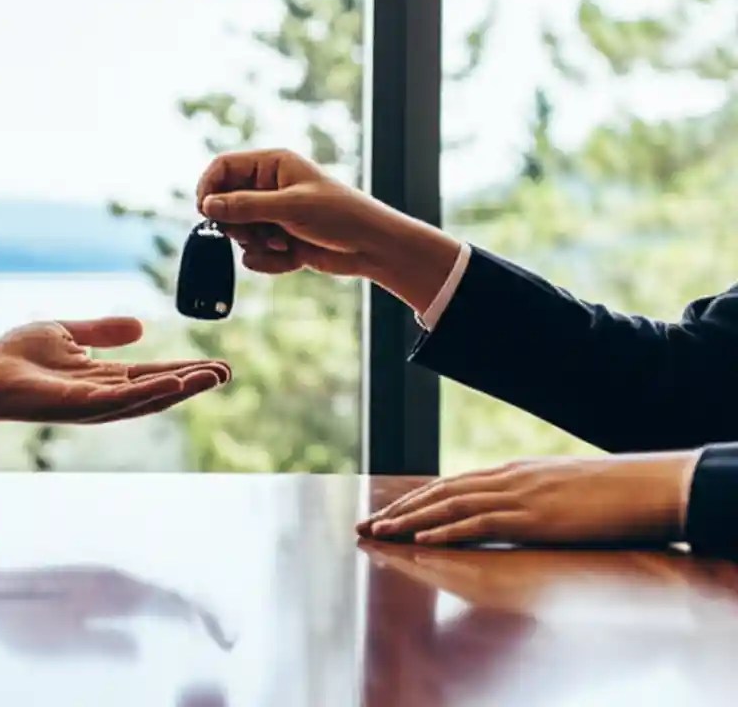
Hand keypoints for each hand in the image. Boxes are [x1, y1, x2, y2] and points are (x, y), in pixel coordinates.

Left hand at [0, 317, 229, 423]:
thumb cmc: (17, 356)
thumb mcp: (68, 334)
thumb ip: (102, 332)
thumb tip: (141, 326)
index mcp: (104, 378)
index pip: (153, 373)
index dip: (184, 369)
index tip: (216, 364)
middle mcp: (103, 395)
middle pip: (157, 389)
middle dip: (191, 383)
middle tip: (226, 373)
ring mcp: (91, 404)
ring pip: (144, 398)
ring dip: (178, 388)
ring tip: (209, 378)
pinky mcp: (76, 406)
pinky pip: (118, 400)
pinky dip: (146, 392)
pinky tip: (171, 383)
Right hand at [195, 148, 461, 313]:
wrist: (371, 248)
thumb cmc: (338, 215)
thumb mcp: (289, 207)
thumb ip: (245, 205)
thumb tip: (207, 205)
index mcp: (272, 165)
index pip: (223, 167)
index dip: (209, 187)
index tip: (205, 211)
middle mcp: (269, 187)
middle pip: (225, 204)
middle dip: (238, 224)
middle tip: (256, 233)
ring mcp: (272, 215)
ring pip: (238, 233)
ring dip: (256, 244)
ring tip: (283, 244)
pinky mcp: (278, 241)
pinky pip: (253, 255)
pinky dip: (269, 261)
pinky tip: (293, 258)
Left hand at [356, 451, 697, 545]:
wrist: (647, 485)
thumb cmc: (610, 491)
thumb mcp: (559, 488)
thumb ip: (530, 495)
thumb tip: (513, 509)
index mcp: (512, 471)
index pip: (451, 484)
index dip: (415, 499)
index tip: (387, 512)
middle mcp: (507, 479)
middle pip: (440, 492)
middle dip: (399, 509)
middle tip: (364, 525)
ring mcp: (518, 496)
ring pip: (450, 505)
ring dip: (411, 520)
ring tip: (380, 532)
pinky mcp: (532, 517)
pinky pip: (479, 523)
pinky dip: (447, 530)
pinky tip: (422, 539)